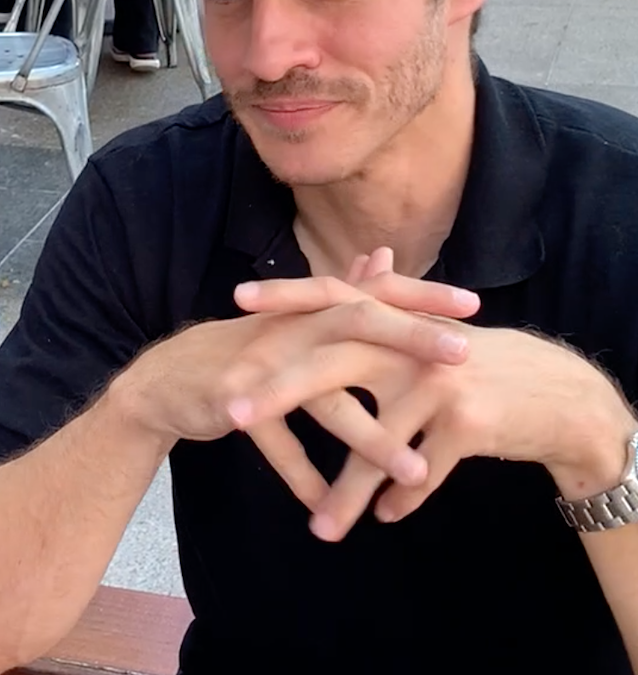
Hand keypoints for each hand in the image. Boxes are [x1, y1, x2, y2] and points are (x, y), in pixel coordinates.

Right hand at [112, 277, 475, 511]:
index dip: (420, 296)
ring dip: (370, 437)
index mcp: (306, 310)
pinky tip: (327, 506)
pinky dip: (301, 475)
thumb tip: (384, 256)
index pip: (371, 294)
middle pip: (354, 325)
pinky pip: (276, 441)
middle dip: (410, 340)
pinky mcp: (235, 399)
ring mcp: (259, 363)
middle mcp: (287, 327)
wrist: (166, 381)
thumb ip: (342, 293)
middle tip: (464, 360)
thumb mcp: (293, 321)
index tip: (475, 305)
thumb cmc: (243, 354)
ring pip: (323, 397)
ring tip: (414, 472)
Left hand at [236, 249, 636, 541]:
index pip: (330, 300)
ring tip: (322, 528)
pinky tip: (383, 519)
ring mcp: (436, 384)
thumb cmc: (470, 364)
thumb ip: (389, 304)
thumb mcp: (427, 331)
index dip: (284, 298)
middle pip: (331, 369)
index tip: (233, 301)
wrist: (554, 393)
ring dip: (347, 493)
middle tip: (231, 414)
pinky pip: (420, 473)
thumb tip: (367, 257)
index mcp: (393, 320)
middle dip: (278, 394)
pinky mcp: (466, 424)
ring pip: (376, 446)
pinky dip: (402, 499)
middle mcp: (408, 346)